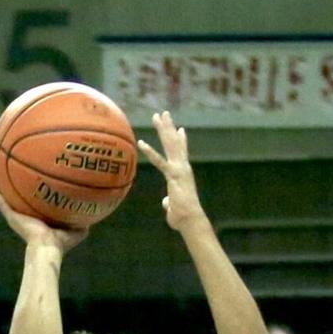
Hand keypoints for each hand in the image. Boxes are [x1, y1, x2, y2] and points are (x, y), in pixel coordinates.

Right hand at [0, 182, 86, 253]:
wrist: (47, 248)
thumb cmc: (61, 244)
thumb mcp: (76, 231)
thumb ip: (83, 222)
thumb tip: (94, 215)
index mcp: (40, 221)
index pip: (37, 206)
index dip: (37, 196)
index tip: (37, 185)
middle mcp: (27, 218)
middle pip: (21, 200)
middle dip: (19, 189)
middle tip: (17, 174)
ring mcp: (17, 217)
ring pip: (8, 200)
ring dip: (4, 189)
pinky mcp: (12, 217)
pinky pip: (2, 203)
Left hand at [137, 111, 205, 230]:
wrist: (190, 220)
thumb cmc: (182, 216)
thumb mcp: (173, 206)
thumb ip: (169, 202)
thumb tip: (167, 203)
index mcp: (182, 173)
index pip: (181, 153)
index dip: (180, 141)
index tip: (179, 129)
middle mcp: (182, 167)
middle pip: (174, 143)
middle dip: (168, 127)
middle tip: (163, 113)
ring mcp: (179, 169)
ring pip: (170, 145)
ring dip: (164, 129)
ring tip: (158, 116)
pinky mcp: (173, 175)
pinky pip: (160, 162)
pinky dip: (150, 153)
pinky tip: (142, 143)